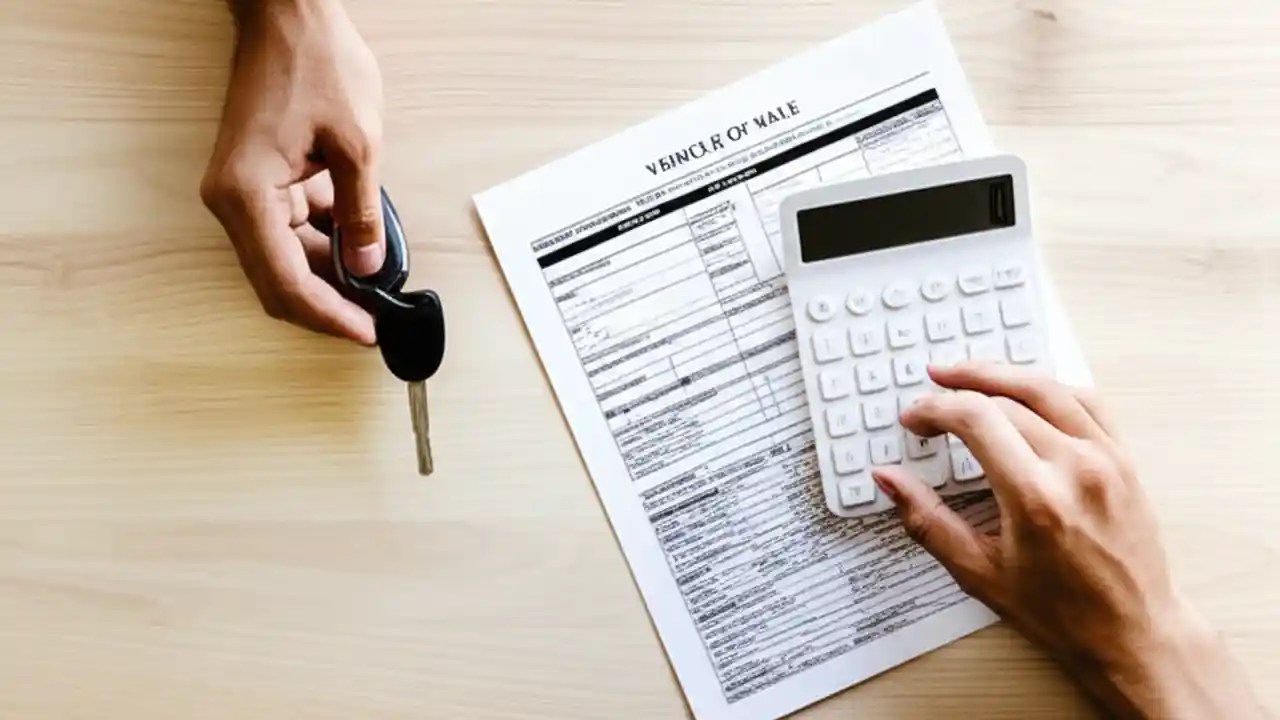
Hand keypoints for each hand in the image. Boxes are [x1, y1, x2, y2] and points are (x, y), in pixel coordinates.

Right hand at [201, 0, 384, 344]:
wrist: (288, 15)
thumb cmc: (315, 63)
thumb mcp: (357, 145)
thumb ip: (361, 214)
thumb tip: (367, 265)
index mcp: (246, 194)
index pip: (286, 280)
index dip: (328, 315)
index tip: (364, 332)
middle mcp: (232, 200)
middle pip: (278, 280)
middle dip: (327, 306)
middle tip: (372, 322)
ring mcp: (242, 193)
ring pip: (284, 260)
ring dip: (328, 277)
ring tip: (376, 289)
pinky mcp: (257, 183)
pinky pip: (288, 232)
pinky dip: (323, 246)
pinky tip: (360, 251)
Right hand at [873, 362, 1269, 718]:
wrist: (1134, 633)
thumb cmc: (1062, 614)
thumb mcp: (979, 573)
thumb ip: (927, 520)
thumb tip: (889, 480)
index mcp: (1036, 497)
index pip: (976, 419)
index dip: (935, 408)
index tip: (915, 418)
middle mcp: (1076, 468)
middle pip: (1005, 399)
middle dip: (957, 391)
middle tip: (929, 400)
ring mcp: (1107, 459)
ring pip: (1046, 387)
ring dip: (999, 373)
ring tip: (965, 373)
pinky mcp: (1125, 460)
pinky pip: (1086, 400)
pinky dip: (1049, 386)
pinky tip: (1024, 388)